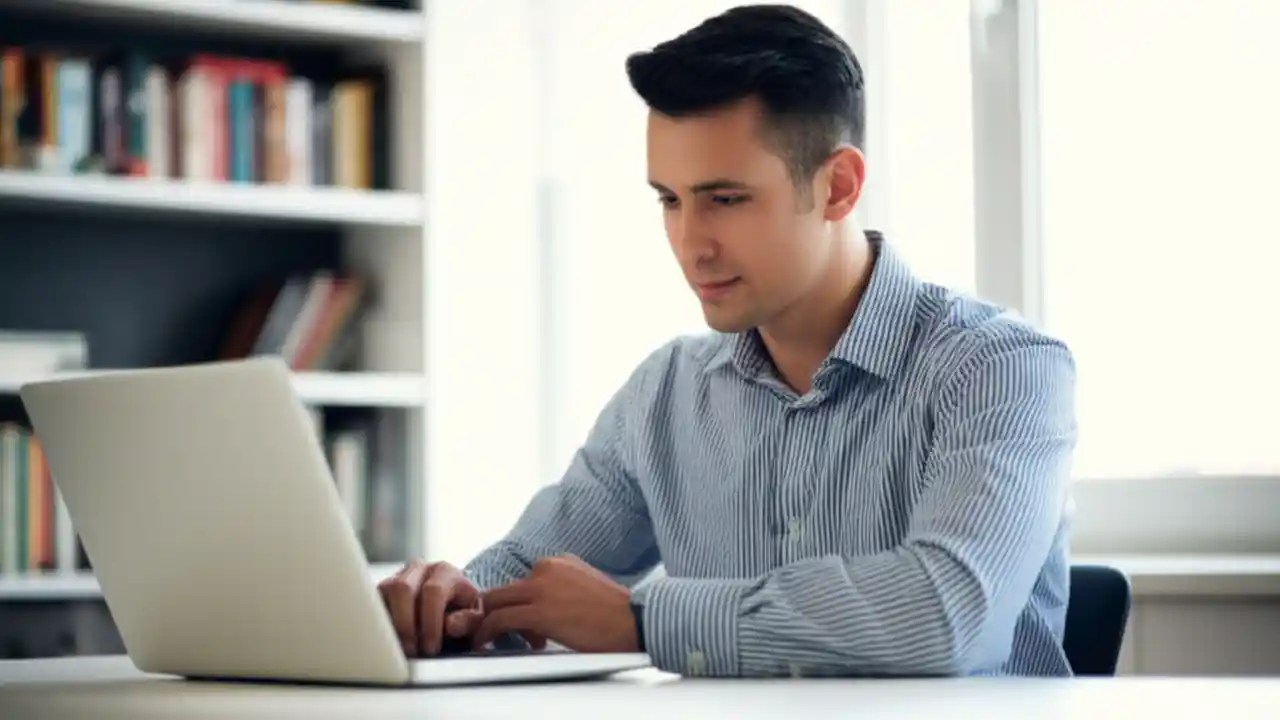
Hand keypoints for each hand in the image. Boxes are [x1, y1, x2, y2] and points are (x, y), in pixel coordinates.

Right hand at [377, 560, 482, 656]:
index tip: (431, 648)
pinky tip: (389, 640)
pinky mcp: (381, 590)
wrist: (450, 603)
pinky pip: (372, 602)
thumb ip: (468, 620)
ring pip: (384, 592)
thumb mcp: (474, 616)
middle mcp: (419, 569)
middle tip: (412, 651)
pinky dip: (378, 622)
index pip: (433, 591)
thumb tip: (450, 625)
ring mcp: (397, 576)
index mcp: (445, 572)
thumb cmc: (462, 611)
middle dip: (406, 624)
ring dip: (390, 624)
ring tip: (399, 648)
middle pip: (403, 588)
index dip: (430, 622)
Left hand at [473, 554, 638, 652]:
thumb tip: (543, 609)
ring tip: (485, 639)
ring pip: (495, 601)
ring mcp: (540, 588)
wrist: (633, 621)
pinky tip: (484, 642)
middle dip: (495, 609)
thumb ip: (561, 588)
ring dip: (487, 622)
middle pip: (504, 588)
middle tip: (497, 631)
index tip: (524, 625)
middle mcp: (546, 568)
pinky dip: (487, 632)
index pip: (523, 581)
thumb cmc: (616, 613)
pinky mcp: (538, 611)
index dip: (519, 604)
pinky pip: (500, 619)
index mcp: (559, 561)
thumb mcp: (585, 586)